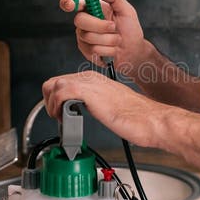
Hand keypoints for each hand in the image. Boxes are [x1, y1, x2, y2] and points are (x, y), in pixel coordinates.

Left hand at [42, 70, 168, 146]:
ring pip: (54, 84)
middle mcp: (92, 78)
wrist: (150, 120)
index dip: (56, 99)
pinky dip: (56, 105)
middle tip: (57, 116)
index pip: (64, 82)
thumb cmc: (137, 117)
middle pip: (55, 81)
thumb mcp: (110, 107)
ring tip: (59, 118)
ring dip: (51, 103)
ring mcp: (91, 84)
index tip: (60, 113)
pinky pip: (61, 92)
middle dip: (49, 100)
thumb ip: (95, 105)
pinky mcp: (91, 93)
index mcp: (96, 80)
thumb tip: (83, 112)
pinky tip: (63, 116)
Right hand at [59, 0, 147, 74]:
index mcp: (93, 8)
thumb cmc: (130, 29)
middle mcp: (86, 22)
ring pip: (88, 37)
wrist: (134, 50)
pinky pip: (93, 50)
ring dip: (109, 39)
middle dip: (99, 25)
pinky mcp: (86, 51)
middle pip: (79, 20)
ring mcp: (84, 37)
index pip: (75, 3)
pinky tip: (112, 48)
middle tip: (113, 27)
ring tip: (116, 39)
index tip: (71, 4)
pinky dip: (108, 50)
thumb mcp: (126, 10)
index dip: (68, 2)